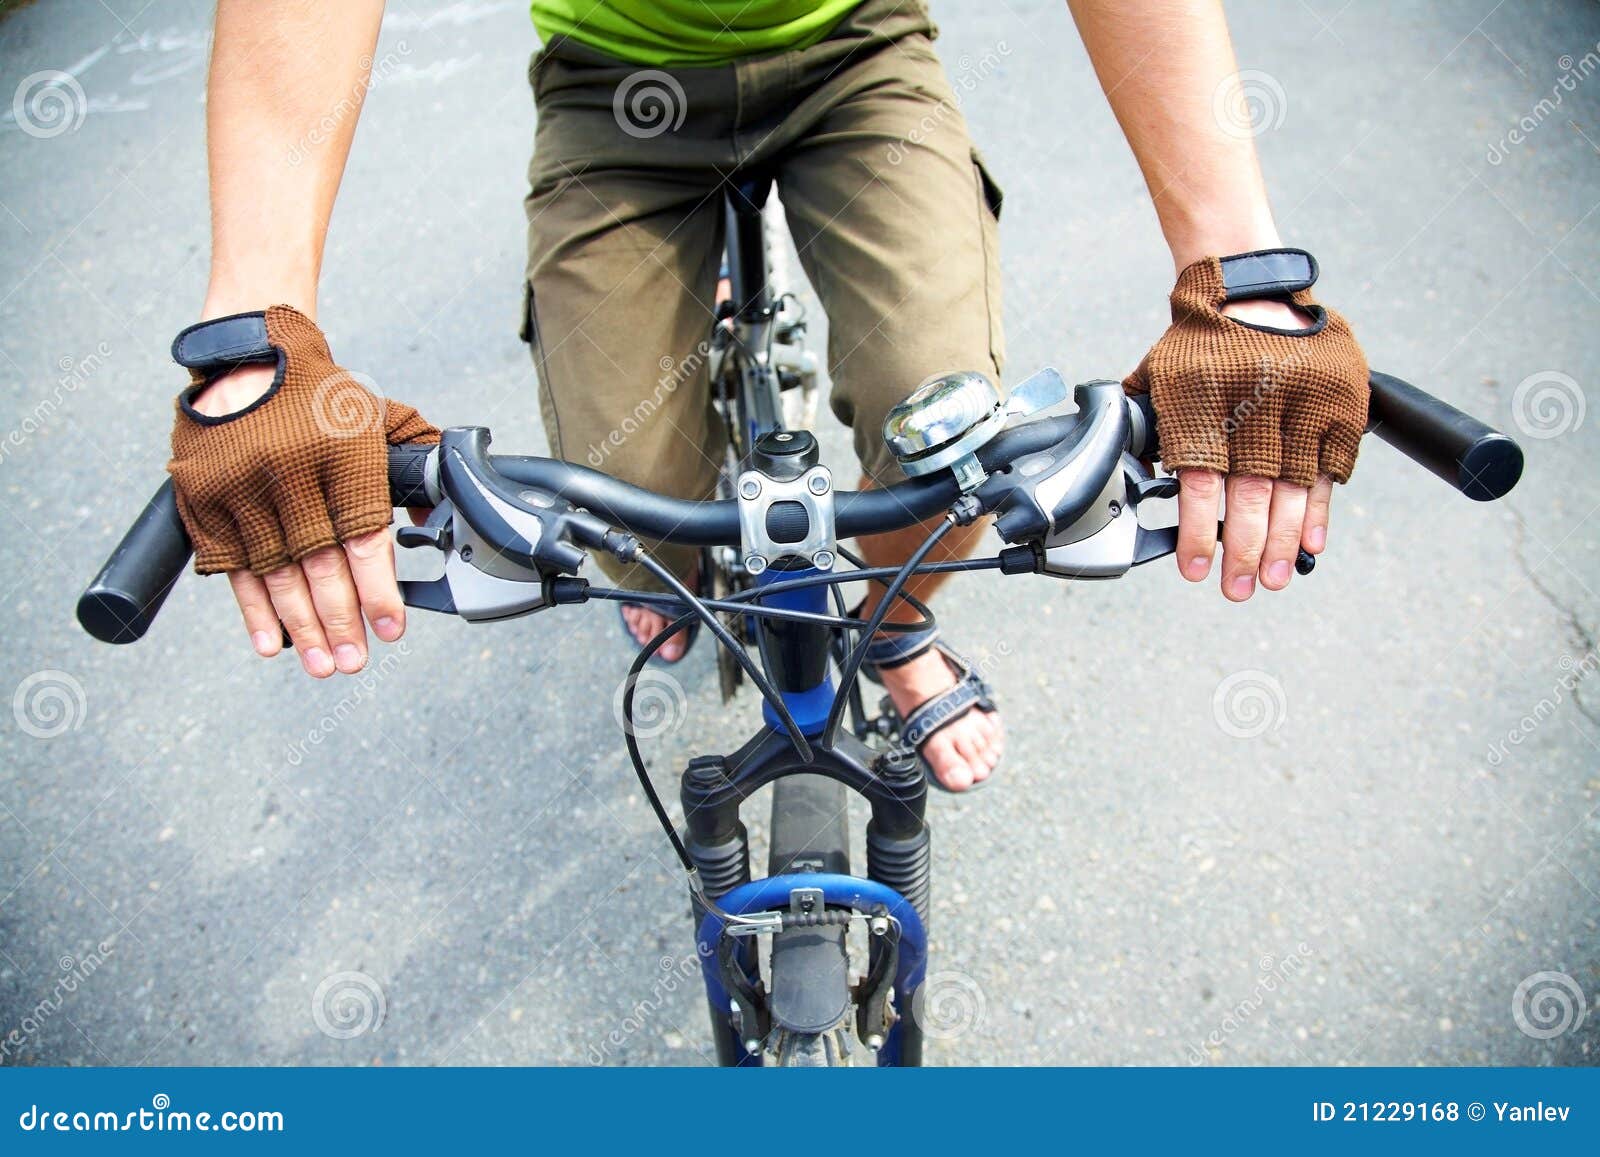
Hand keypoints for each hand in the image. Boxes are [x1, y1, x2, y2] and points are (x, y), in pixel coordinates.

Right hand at [188, 365, 398, 675]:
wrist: (246, 358)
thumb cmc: (321, 394)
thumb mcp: (378, 416)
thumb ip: (415, 462)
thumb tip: (440, 517)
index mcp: (339, 455)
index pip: (362, 536)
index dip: (376, 590)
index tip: (390, 629)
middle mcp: (289, 474)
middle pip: (318, 564)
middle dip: (340, 621)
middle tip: (354, 660)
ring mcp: (242, 489)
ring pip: (276, 573)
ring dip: (300, 626)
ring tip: (322, 663)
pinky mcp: (206, 501)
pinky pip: (232, 567)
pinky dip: (252, 610)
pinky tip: (270, 642)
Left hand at [1125, 252, 1367, 600]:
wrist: (1250, 288)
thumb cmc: (1197, 344)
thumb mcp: (1158, 379)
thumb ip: (1145, 429)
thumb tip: (1129, 480)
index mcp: (1204, 402)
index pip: (1201, 482)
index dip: (1200, 532)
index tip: (1196, 569)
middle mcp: (1254, 405)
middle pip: (1250, 495)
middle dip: (1244, 551)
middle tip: (1238, 589)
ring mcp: (1301, 404)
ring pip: (1293, 488)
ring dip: (1284, 542)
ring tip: (1274, 578)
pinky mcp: (1338, 403)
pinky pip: (1330, 467)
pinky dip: (1319, 509)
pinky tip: (1311, 543)